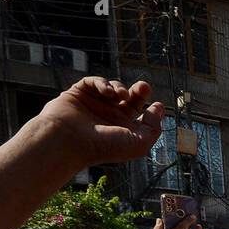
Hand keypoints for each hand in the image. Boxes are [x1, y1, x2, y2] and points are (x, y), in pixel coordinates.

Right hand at [37, 77, 163, 167]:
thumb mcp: (139, 143)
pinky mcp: (78, 94)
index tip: (158, 104)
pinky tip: (107, 92)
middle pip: (129, 97)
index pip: (140, 114)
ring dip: (120, 87)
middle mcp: (109, 117)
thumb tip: (159, 108)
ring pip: (113, 88)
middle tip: (143, 87)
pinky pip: (92, 82)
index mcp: (123, 129)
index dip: (151, 108)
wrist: (69, 141)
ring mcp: (94, 105)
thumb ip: (153, 127)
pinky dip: (102, 83)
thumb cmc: (104, 146)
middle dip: (139, 90)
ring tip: (121, 95)